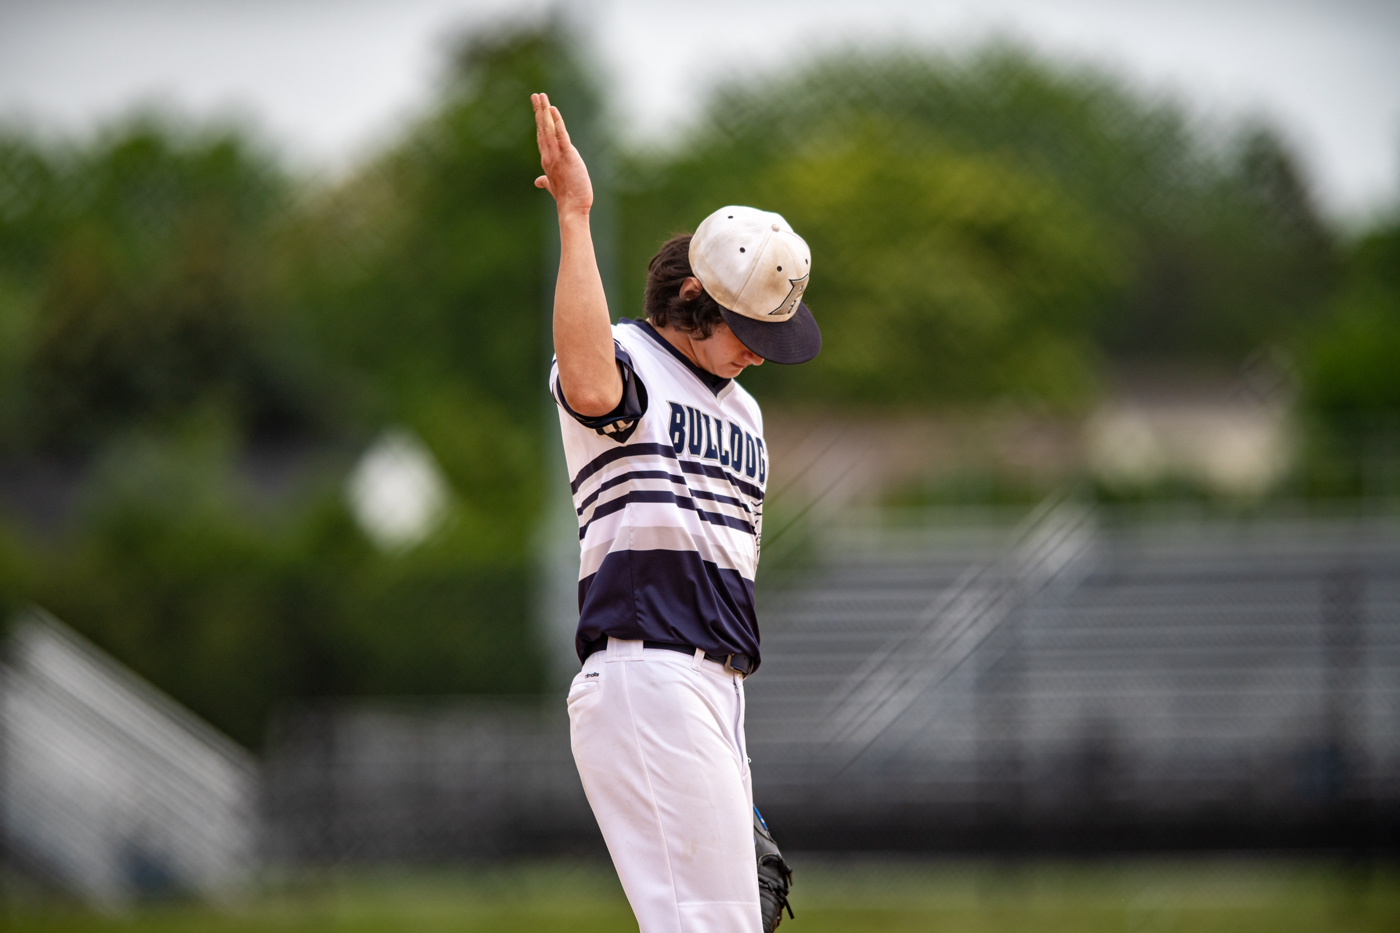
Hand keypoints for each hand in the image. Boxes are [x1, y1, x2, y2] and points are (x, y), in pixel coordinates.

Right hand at [532, 92, 592, 215]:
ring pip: (548, 129)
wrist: (572, 209)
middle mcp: (548, 155)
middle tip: (535, 95)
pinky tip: (553, 110)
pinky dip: (557, 122)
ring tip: (541, 96)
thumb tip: (538, 182)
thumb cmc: (566, 198)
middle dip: (539, 111)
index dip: (539, 121)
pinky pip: (561, 136)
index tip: (538, 108)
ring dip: (544, 111)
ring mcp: (556, 156)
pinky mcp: (567, 156)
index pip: (541, 136)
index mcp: (547, 160)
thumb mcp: (554, 186)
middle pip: (542, 129)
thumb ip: (545, 181)